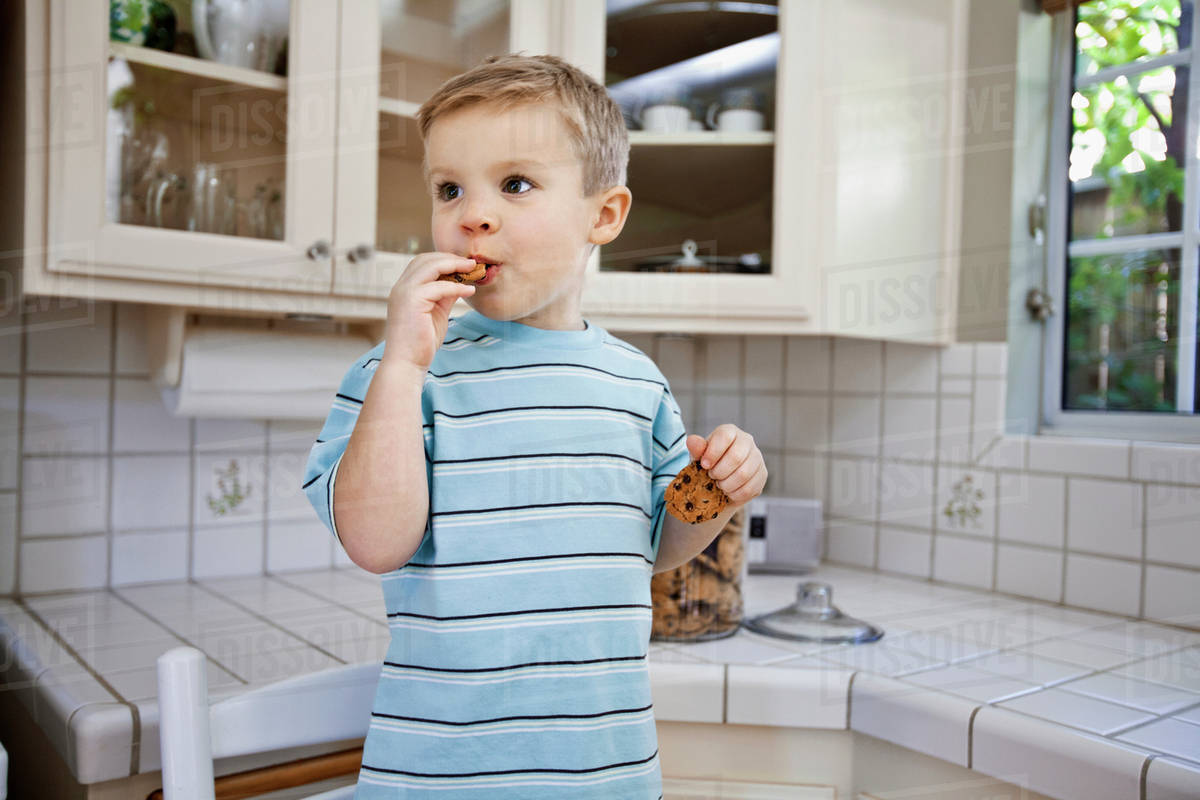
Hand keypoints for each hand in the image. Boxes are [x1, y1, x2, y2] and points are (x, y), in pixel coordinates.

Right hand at [383, 252, 478, 372]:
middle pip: (425, 259)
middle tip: (471, 263)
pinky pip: (440, 286)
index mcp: (404, 289)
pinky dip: (457, 286)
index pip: (422, 264)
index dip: (443, 260)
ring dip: (454, 265)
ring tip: (473, 269)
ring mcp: (405, 292)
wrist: (407, 363)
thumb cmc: (421, 343)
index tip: (464, 264)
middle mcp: (401, 287)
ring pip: (431, 266)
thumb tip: (460, 283)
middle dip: (450, 258)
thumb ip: (445, 297)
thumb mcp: (437, 313)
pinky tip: (470, 290)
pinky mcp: (413, 300)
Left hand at [686, 425, 766, 507]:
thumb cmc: (708, 465)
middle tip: (711, 476)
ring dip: (726, 484)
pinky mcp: (762, 475)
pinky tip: (728, 492)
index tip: (704, 465)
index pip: (725, 436)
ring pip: (743, 474)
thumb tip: (692, 440)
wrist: (719, 482)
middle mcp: (747, 441)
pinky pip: (749, 488)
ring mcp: (757, 458)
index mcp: (730, 432)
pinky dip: (735, 494)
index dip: (713, 452)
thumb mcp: (699, 457)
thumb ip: (696, 449)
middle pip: (736, 457)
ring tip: (719, 485)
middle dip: (719, 471)